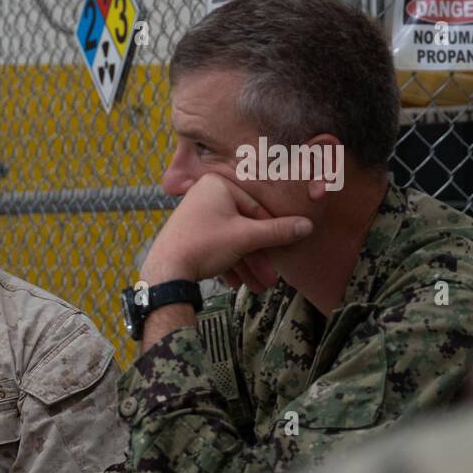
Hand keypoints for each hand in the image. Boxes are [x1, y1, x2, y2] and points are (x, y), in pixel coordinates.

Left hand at [142, 173, 309, 287]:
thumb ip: (278, 231)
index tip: (287, 250)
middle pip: (244, 227)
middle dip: (259, 257)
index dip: (273, 233)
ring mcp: (196, 215)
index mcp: (219, 185)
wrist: (165, 271)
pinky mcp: (189, 234)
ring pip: (231, 240)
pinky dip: (228, 263)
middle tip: (270, 280)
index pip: (257, 208)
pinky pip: (215, 246)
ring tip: (258, 288)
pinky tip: (238, 284)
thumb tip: (307, 225)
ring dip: (246, 265)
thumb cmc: (204, 245)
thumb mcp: (247, 238)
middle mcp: (206, 195)